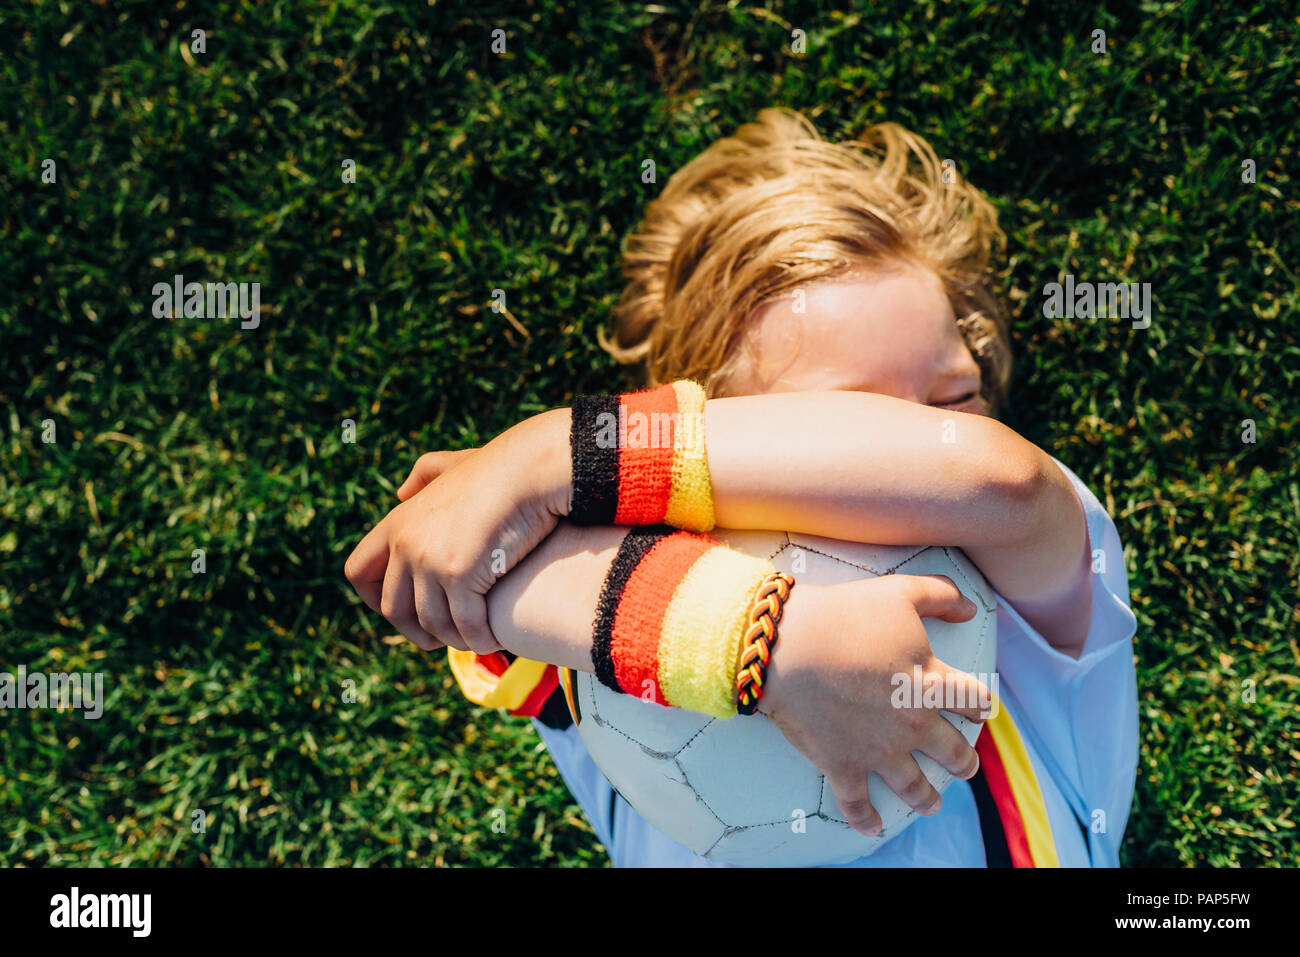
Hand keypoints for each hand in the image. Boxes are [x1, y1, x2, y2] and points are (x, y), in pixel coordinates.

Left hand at [344, 408, 572, 652]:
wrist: (529, 471)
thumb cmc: (500, 469)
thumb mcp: (452, 464)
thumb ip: (423, 474)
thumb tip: (401, 493)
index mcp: (397, 523)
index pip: (357, 573)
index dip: (374, 599)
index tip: (405, 609)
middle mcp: (405, 545)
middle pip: (392, 609)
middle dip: (416, 631)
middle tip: (444, 638)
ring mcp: (430, 561)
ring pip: (431, 623)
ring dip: (454, 639)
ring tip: (476, 639)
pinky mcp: (460, 575)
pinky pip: (465, 625)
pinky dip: (480, 639)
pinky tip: (495, 638)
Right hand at [756, 574, 990, 836]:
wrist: (790, 646)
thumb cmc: (845, 615)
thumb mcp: (899, 593)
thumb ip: (940, 595)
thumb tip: (969, 608)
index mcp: (931, 683)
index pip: (973, 699)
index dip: (981, 704)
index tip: (981, 710)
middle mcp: (913, 723)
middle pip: (953, 751)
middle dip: (964, 760)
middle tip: (966, 765)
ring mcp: (879, 750)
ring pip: (914, 786)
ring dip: (927, 798)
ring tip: (933, 804)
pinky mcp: (843, 765)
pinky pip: (857, 803)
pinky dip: (865, 819)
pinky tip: (871, 828)